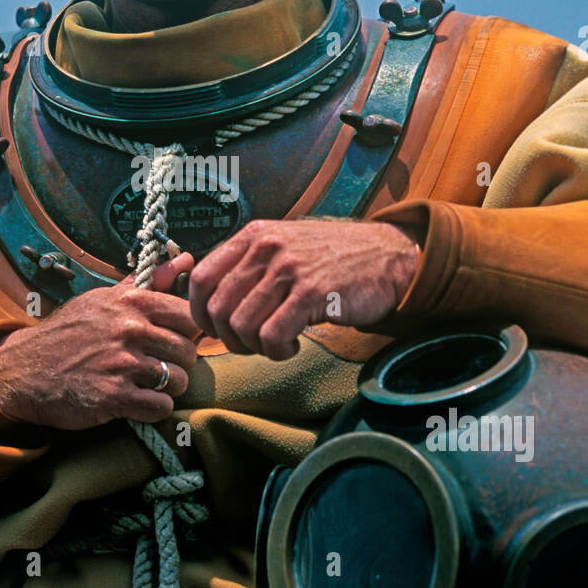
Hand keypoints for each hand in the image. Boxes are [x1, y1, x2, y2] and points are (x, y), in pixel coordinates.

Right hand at [0, 251, 199, 428]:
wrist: (25, 369)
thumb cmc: (69, 332)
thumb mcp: (104, 299)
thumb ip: (149, 281)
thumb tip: (187, 259)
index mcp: (131, 302)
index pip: (190, 316)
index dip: (188, 332)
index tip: (173, 339)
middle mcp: (129, 329)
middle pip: (188, 352)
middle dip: (178, 363)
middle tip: (158, 365)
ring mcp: (121, 364)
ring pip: (178, 380)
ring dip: (167, 387)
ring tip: (147, 383)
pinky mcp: (114, 396)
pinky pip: (161, 407)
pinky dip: (154, 408)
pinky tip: (139, 401)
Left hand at [188, 218, 420, 360]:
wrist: (388, 257)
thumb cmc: (333, 259)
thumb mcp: (284, 246)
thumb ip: (248, 264)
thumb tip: (209, 299)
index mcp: (253, 235)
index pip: (200, 278)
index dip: (199, 312)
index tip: (215, 330)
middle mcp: (266, 247)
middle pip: (217, 308)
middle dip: (228, 338)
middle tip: (252, 344)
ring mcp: (289, 269)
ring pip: (241, 326)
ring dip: (254, 347)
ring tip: (276, 345)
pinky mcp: (311, 293)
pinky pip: (271, 337)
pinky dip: (276, 352)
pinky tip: (292, 347)